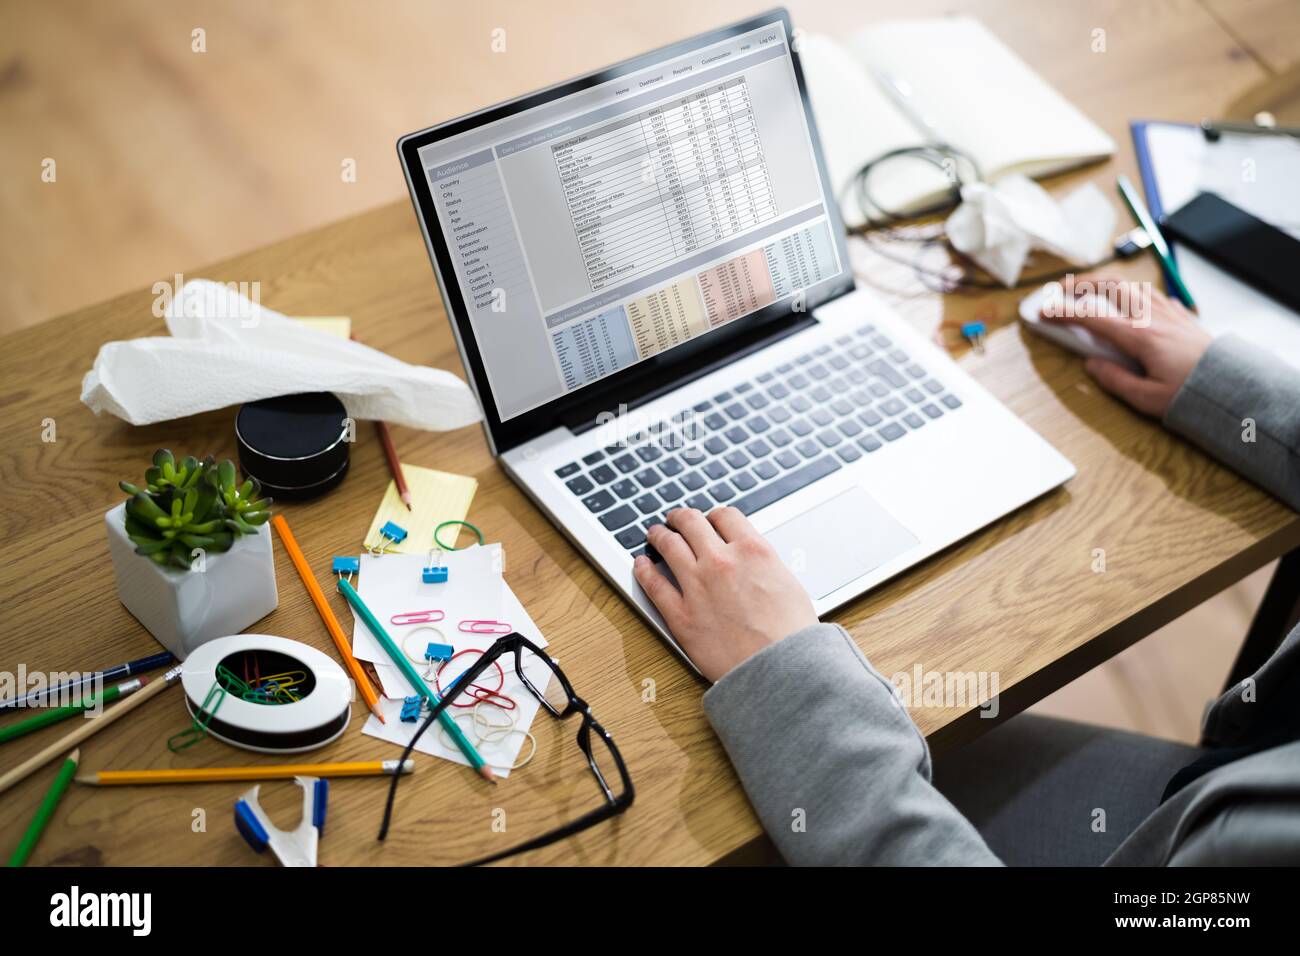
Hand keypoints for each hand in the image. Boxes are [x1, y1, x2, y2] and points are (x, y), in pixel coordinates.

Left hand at [632, 507, 817, 681]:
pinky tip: (641, 564)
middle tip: (676, 519)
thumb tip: (751, 561)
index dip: (714, 515)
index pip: (725, 516)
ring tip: (655, 534)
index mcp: (753, 551)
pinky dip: (643, 570)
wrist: (781, 670)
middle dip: (681, 518)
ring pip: (668, 545)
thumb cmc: (791, 634)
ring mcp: (697, 586)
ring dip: (660, 535)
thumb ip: (764, 565)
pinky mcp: (681, 615)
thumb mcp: (789, 584)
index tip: (710, 520)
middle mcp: (722, 561)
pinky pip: (653, 584)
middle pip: (692, 523)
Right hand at [1041, 279, 1210, 416]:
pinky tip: (1127, 302)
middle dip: (1080, 285)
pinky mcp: (1181, 316)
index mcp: (1139, 337)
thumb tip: (1092, 366)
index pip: (1091, 316)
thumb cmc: (1193, 394)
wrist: (1233, 387)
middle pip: (1110, 286)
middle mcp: (1152, 318)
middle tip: (1060, 292)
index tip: (1043, 314)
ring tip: (1089, 293)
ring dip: (1105, 284)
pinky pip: (1151, 294)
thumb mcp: (1146, 399)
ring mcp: (1168, 313)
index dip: (1062, 312)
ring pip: (1130, 285)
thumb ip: (1114, 380)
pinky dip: (1131, 292)